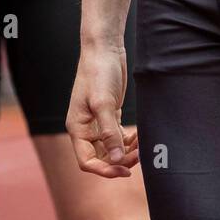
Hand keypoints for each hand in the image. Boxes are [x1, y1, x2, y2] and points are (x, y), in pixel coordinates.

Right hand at [66, 42, 138, 178]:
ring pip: (111, 148)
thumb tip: (116, 160)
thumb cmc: (99, 73)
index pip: (87, 161)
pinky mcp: (109, 114)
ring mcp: (97, 122)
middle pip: (101, 157)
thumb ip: (109, 132)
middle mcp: (85, 128)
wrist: (105, 49)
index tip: (124, 171)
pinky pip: (118, 136)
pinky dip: (129, 140)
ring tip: (142, 145)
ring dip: (126, 151)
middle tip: (140, 155)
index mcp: (77, 128)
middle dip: (120, 160)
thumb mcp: (104, 103)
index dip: (105, 170)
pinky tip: (140, 136)